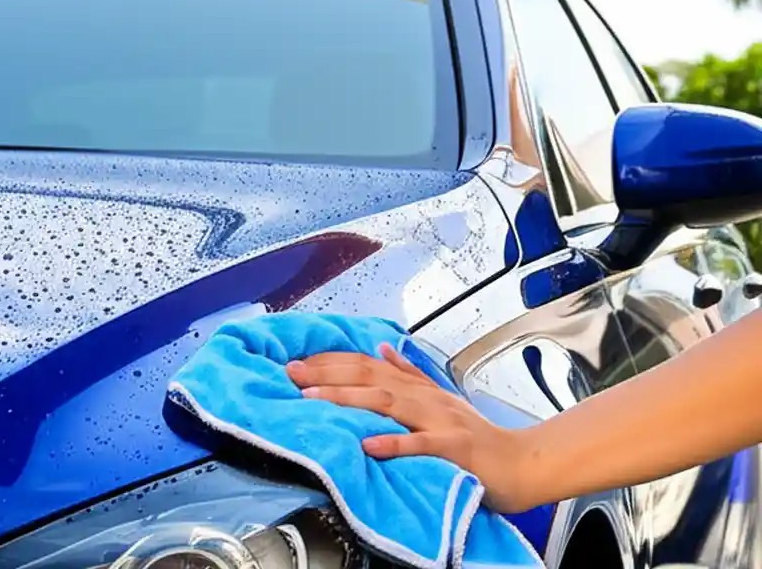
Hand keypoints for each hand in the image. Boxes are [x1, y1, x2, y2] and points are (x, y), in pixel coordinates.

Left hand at [286, 344, 536, 512]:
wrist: (521, 463)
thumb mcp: (441, 399)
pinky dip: (395, 443)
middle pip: (370, 378)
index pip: (367, 366)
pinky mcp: (454, 449)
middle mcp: (425, 399)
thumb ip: (410, 374)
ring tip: (313, 399)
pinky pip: (422, 445)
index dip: (330, 362)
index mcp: (418, 389)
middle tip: (291, 374)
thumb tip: (384, 349)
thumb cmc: (478, 437)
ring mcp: (439, 421)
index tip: (295, 363)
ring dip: (348, 398)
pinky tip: (368, 445)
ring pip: (388, 403)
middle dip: (327, 374)